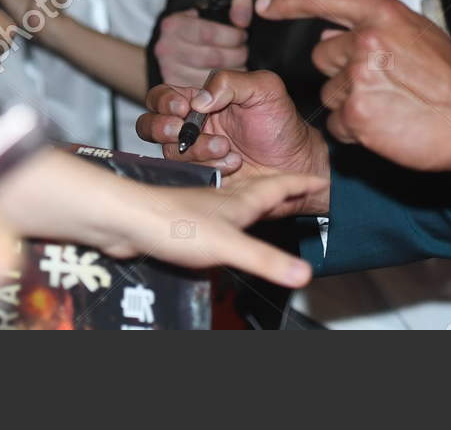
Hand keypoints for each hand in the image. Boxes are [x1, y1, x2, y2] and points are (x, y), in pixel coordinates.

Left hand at [0, 150, 316, 287]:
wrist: (126, 221)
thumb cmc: (172, 224)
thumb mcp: (228, 244)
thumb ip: (265, 258)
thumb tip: (304, 273)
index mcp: (241, 202)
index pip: (280, 187)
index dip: (303, 181)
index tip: (323, 176)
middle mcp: (224, 200)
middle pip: (263, 190)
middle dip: (285, 188)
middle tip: (303, 188)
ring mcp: (204, 209)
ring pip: (239, 200)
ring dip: (257, 200)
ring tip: (269, 206)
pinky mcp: (186, 222)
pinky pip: (219, 217)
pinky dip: (232, 219)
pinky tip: (225, 230)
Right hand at [136, 69, 328, 215]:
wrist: (297, 164)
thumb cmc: (281, 124)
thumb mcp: (264, 89)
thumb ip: (230, 82)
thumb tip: (198, 100)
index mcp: (201, 101)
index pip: (162, 96)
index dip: (164, 101)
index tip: (184, 107)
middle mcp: (192, 127)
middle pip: (151, 125)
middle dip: (162, 127)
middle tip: (185, 130)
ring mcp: (195, 156)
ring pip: (169, 152)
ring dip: (196, 150)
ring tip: (228, 148)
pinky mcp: (201, 179)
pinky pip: (187, 176)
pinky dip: (208, 168)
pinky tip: (232, 165)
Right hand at [154, 0, 251, 87]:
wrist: (178, 49)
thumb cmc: (202, 29)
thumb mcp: (216, 12)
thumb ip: (235, 7)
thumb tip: (244, 6)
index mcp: (174, 25)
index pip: (209, 33)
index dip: (232, 36)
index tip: (242, 35)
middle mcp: (167, 48)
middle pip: (213, 58)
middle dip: (236, 54)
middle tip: (243, 50)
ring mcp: (170, 71)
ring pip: (213, 77)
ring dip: (233, 71)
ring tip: (237, 62)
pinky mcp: (178, 89)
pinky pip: (208, 91)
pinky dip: (225, 86)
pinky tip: (229, 76)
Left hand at [256, 0, 450, 172]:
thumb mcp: (419, 34)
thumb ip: (377, 29)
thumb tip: (336, 30)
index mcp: (382, 15)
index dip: (289, 2)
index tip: (266, 4)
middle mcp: (366, 41)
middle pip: (321, 56)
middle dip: (341, 71)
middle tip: (379, 83)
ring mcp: (359, 78)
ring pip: (329, 93)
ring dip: (350, 102)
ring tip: (390, 106)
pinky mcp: (356, 115)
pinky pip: (337, 124)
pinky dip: (355, 129)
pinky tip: (385, 125)